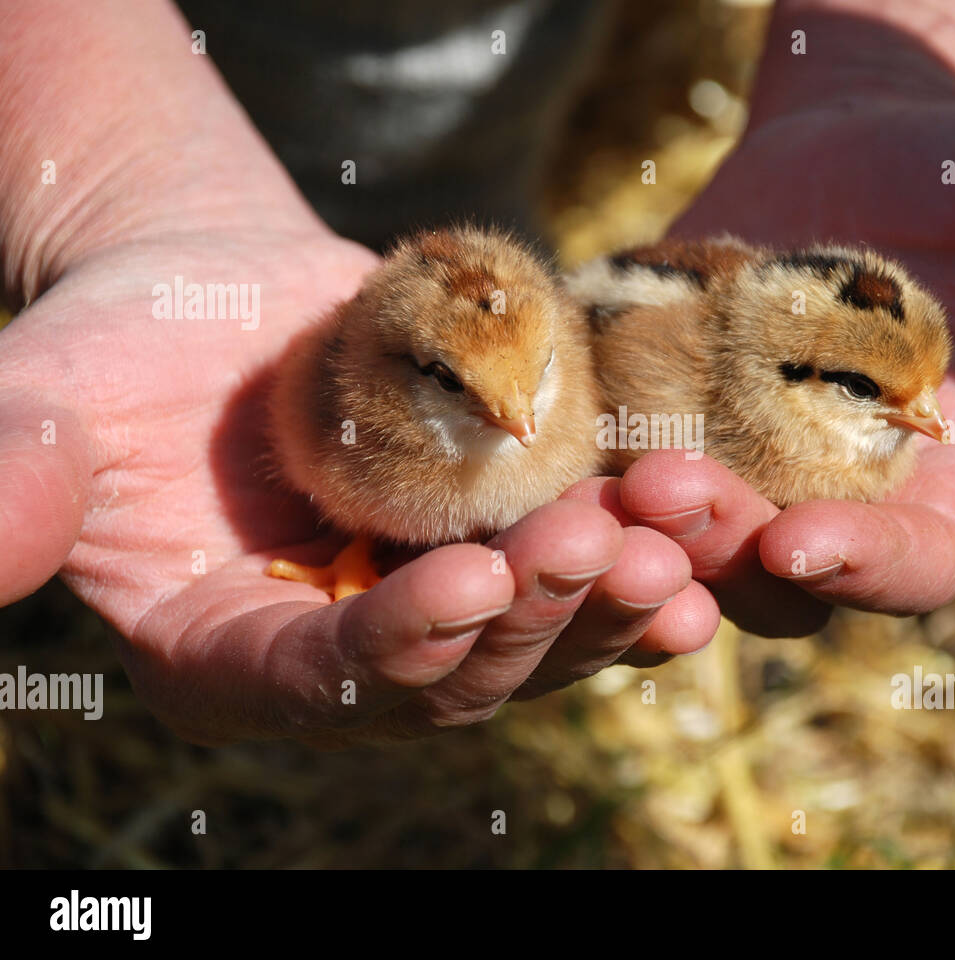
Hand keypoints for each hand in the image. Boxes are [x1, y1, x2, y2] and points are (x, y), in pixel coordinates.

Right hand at [0, 1, 716, 744]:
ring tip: (671, 547)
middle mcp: (346, 663)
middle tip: (606, 550)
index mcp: (230, 656)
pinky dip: (640, 573)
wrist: (234, 305)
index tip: (461, 585)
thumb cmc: (123, 350)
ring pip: (535, 644)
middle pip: (451, 679)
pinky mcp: (501, 564)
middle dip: (530, 620)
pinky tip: (703, 552)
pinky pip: (581, 589)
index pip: (312, 681)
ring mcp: (435, 619)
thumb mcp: (45, 403)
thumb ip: (18, 478)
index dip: (388, 648)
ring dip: (609, 606)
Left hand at [603, 6, 954, 633]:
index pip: (906, 566)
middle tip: (674, 498)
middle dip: (722, 544)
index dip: (866, 568)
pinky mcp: (652, 420)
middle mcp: (824, 507)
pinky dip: (569, 458)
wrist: (877, 146)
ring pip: (673, 533)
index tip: (813, 544)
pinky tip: (526, 437)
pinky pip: (604, 459)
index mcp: (934, 496)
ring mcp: (730, 469)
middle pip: (767, 568)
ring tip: (599, 476)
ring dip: (634, 520)